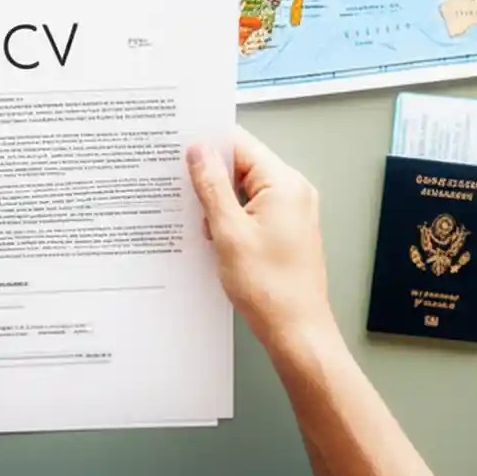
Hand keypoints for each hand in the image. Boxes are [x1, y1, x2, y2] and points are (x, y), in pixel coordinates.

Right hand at [187, 126, 330, 342]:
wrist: (297, 330)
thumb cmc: (270, 288)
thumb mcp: (228, 232)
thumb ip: (211, 185)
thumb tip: (199, 151)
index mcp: (284, 183)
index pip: (241, 144)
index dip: (208, 144)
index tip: (179, 149)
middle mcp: (293, 191)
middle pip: (243, 165)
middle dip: (210, 176)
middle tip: (179, 188)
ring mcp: (292, 211)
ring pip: (245, 189)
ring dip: (219, 202)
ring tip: (199, 223)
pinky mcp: (286, 229)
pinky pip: (253, 209)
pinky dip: (231, 217)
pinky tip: (214, 236)